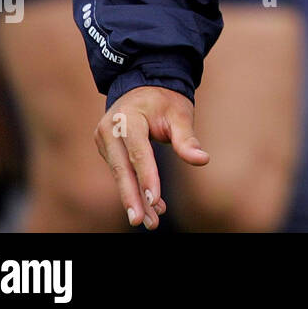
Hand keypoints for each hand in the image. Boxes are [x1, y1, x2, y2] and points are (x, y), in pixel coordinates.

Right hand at [94, 85, 208, 230]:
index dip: (146, 177)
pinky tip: (149, 206)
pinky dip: (134, 188)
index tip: (154, 200)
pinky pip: (121, 172)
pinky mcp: (106, 149)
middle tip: (143, 222)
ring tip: (150, 221)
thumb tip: (202, 160)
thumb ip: (187, 138)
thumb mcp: (180, 113)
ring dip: (134, 198)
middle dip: (133, 197)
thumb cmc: (165, 101)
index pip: (137, 151)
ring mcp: (104, 140)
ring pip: (120, 174)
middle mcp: (110, 129)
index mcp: (127, 117)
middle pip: (122, 168)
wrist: (143, 87)